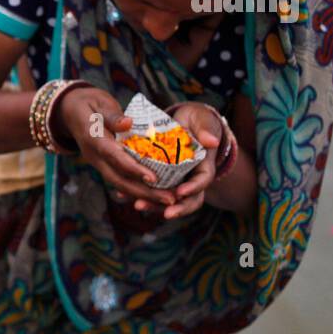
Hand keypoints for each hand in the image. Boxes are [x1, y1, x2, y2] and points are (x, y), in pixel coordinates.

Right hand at [52, 85, 176, 207]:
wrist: (70, 112)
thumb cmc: (89, 103)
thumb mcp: (99, 103)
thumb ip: (112, 115)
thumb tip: (128, 123)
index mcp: (93, 139)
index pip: (114, 157)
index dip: (133, 169)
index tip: (153, 179)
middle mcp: (94, 157)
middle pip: (118, 179)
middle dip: (144, 192)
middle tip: (170, 199)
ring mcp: (98, 163)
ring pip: (120, 184)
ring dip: (144, 195)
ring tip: (168, 200)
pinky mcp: (104, 165)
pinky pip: (121, 180)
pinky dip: (138, 188)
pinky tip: (157, 194)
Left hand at [145, 101, 224, 219]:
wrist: (182, 122)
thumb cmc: (195, 120)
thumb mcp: (201, 120)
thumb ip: (206, 129)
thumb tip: (211, 141)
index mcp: (203, 166)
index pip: (202, 181)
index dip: (193, 189)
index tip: (180, 193)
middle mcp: (190, 178)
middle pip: (187, 199)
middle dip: (177, 208)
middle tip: (165, 213)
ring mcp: (174, 182)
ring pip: (166, 200)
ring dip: (153, 205)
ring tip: (137, 205)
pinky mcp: (158, 180)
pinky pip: (149, 191)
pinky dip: (136, 194)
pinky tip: (121, 195)